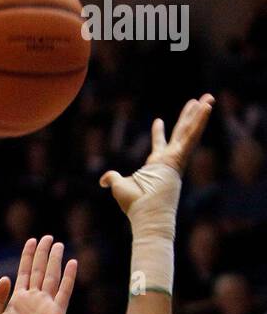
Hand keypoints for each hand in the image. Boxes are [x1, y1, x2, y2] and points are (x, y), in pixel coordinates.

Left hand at [0, 237, 76, 313]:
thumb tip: (7, 278)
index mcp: (17, 302)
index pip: (24, 274)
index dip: (27, 257)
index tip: (31, 241)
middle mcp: (33, 302)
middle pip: (39, 271)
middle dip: (43, 253)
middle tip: (48, 236)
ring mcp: (45, 307)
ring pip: (51, 277)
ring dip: (55, 260)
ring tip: (58, 243)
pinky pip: (64, 292)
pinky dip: (69, 277)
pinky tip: (72, 263)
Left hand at [100, 94, 213, 213]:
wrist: (146, 215)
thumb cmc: (135, 205)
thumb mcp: (119, 185)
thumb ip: (113, 178)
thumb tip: (104, 179)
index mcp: (156, 165)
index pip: (159, 144)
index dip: (158, 133)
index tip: (158, 120)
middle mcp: (169, 161)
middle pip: (180, 133)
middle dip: (189, 117)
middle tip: (198, 102)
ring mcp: (176, 159)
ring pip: (189, 132)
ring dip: (199, 115)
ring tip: (208, 97)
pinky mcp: (180, 159)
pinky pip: (191, 137)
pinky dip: (200, 122)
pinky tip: (206, 107)